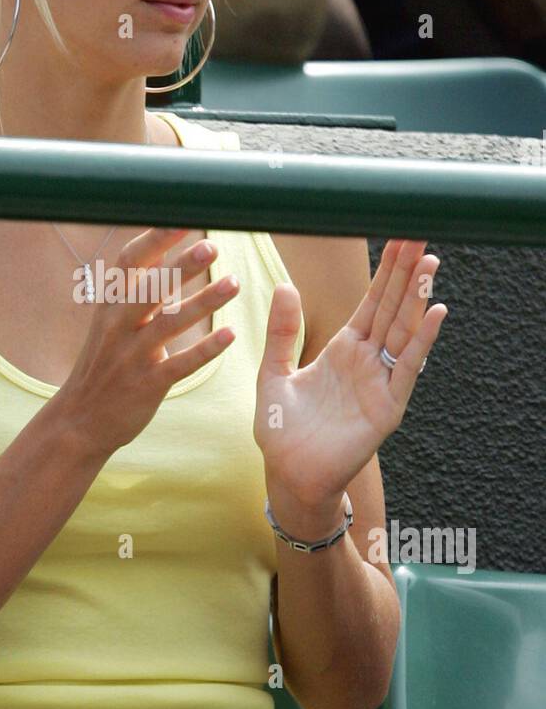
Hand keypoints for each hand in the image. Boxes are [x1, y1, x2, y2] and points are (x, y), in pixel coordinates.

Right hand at [57, 226, 238, 458]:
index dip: (157, 238)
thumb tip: (167, 257)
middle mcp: (118, 326)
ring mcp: (132, 356)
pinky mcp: (147, 385)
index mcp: (110, 305)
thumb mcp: (111, 323)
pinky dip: (205, 349)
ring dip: (204, 302)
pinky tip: (229, 335)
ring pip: (169, 323)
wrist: (80, 419)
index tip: (182, 217)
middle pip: (151, 287)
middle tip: (212, 246)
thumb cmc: (104, 365)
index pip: (131, 262)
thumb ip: (137, 293)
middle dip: (181, 265)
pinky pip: (180, 364)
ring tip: (233, 284)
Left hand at [254, 238, 446, 505]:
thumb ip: (281, 332)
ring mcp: (380, 382)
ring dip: (417, 298)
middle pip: (391, 308)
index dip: (385, 272)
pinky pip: (408, 367)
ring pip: (402, 331)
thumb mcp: (273, 372)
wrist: (288, 474)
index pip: (371, 302)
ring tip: (429, 262)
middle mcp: (367, 361)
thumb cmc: (281, 430)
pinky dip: (422, 340)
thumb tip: (284, 285)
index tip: (398, 238)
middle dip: (405, 273)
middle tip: (419, 234)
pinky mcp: (387, 406)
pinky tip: (435, 312)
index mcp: (342, 350)